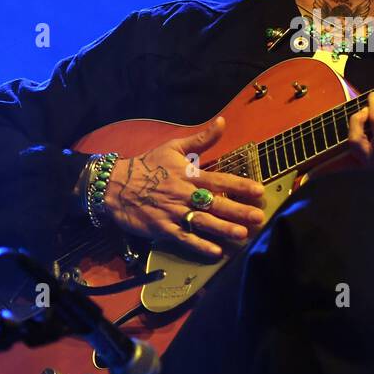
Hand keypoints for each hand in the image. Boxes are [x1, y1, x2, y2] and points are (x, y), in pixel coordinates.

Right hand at [99, 116, 265, 259]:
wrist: (115, 185)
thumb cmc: (148, 165)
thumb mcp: (174, 147)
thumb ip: (201, 138)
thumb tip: (222, 121)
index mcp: (188, 174)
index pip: (219, 180)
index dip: (240, 186)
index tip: (259, 191)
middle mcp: (184, 194)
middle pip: (215, 203)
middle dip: (238, 210)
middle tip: (258, 217)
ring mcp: (173, 212)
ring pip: (202, 222)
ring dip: (223, 229)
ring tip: (242, 235)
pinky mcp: (162, 229)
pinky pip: (184, 238)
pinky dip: (200, 245)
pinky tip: (216, 252)